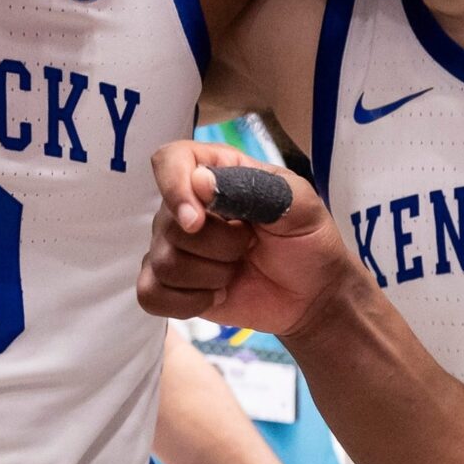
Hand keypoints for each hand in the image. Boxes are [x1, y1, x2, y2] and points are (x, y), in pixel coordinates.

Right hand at [139, 142, 356, 337]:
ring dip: (212, 276)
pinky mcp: (171, 283)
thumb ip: (255, 189)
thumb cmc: (309, 241)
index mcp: (218, 171)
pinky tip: (217, 295)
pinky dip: (187, 303)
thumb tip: (198, 181)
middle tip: (251, 246)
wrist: (313, 295)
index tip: (197, 221)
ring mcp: (175, 245)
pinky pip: (150, 294)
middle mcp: (188, 204)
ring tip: (238, 270)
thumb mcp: (300, 207)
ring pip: (164, 263)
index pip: (170, 161)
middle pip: (170, 225)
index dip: (174, 188)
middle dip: (219, 247)